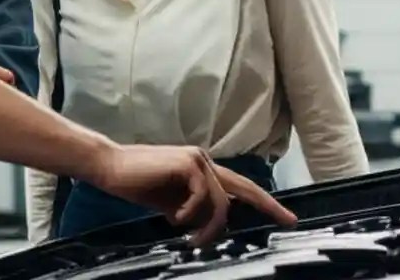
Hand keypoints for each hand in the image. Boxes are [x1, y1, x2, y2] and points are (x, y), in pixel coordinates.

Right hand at [91, 145, 296, 245]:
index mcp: (201, 169)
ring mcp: (197, 159)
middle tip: (289, 221)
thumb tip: (212, 224)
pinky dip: (191, 212)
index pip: (238, 187)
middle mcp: (204, 160)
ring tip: (193, 239)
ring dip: (209, 226)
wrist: (111, 168)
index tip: (284, 216)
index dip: (263, 201)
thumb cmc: (137, 184)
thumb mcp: (172, 204)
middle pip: (244, 188)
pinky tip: (175, 218)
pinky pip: (203, 196)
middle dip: (268, 205)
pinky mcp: (187, 163)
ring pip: (221, 201)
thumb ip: (194, 210)